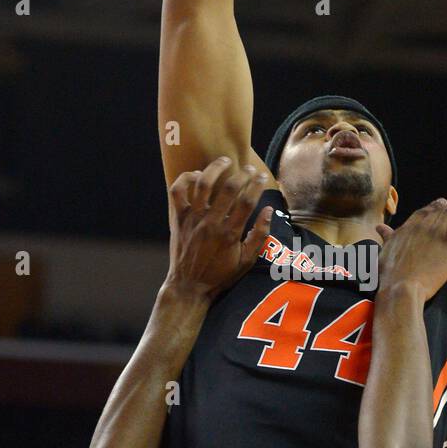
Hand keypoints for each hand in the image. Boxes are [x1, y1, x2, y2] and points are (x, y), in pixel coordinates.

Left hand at [165, 159, 272, 299]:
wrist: (189, 286)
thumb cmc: (220, 275)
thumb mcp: (246, 261)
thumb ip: (259, 236)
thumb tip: (268, 211)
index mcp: (230, 234)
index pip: (247, 201)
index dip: (257, 185)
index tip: (262, 177)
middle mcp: (211, 223)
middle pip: (229, 189)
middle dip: (242, 174)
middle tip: (249, 169)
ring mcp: (193, 219)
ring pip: (203, 184)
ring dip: (216, 168)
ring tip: (225, 161)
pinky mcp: (178, 219)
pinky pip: (178, 192)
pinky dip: (186, 179)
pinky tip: (197, 175)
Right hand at [376, 190, 446, 302]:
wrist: (402, 287)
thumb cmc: (390, 275)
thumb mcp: (384, 252)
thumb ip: (386, 237)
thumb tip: (380, 228)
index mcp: (406, 229)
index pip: (421, 213)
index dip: (430, 207)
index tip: (436, 203)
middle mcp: (422, 227)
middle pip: (436, 210)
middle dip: (445, 203)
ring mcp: (437, 234)